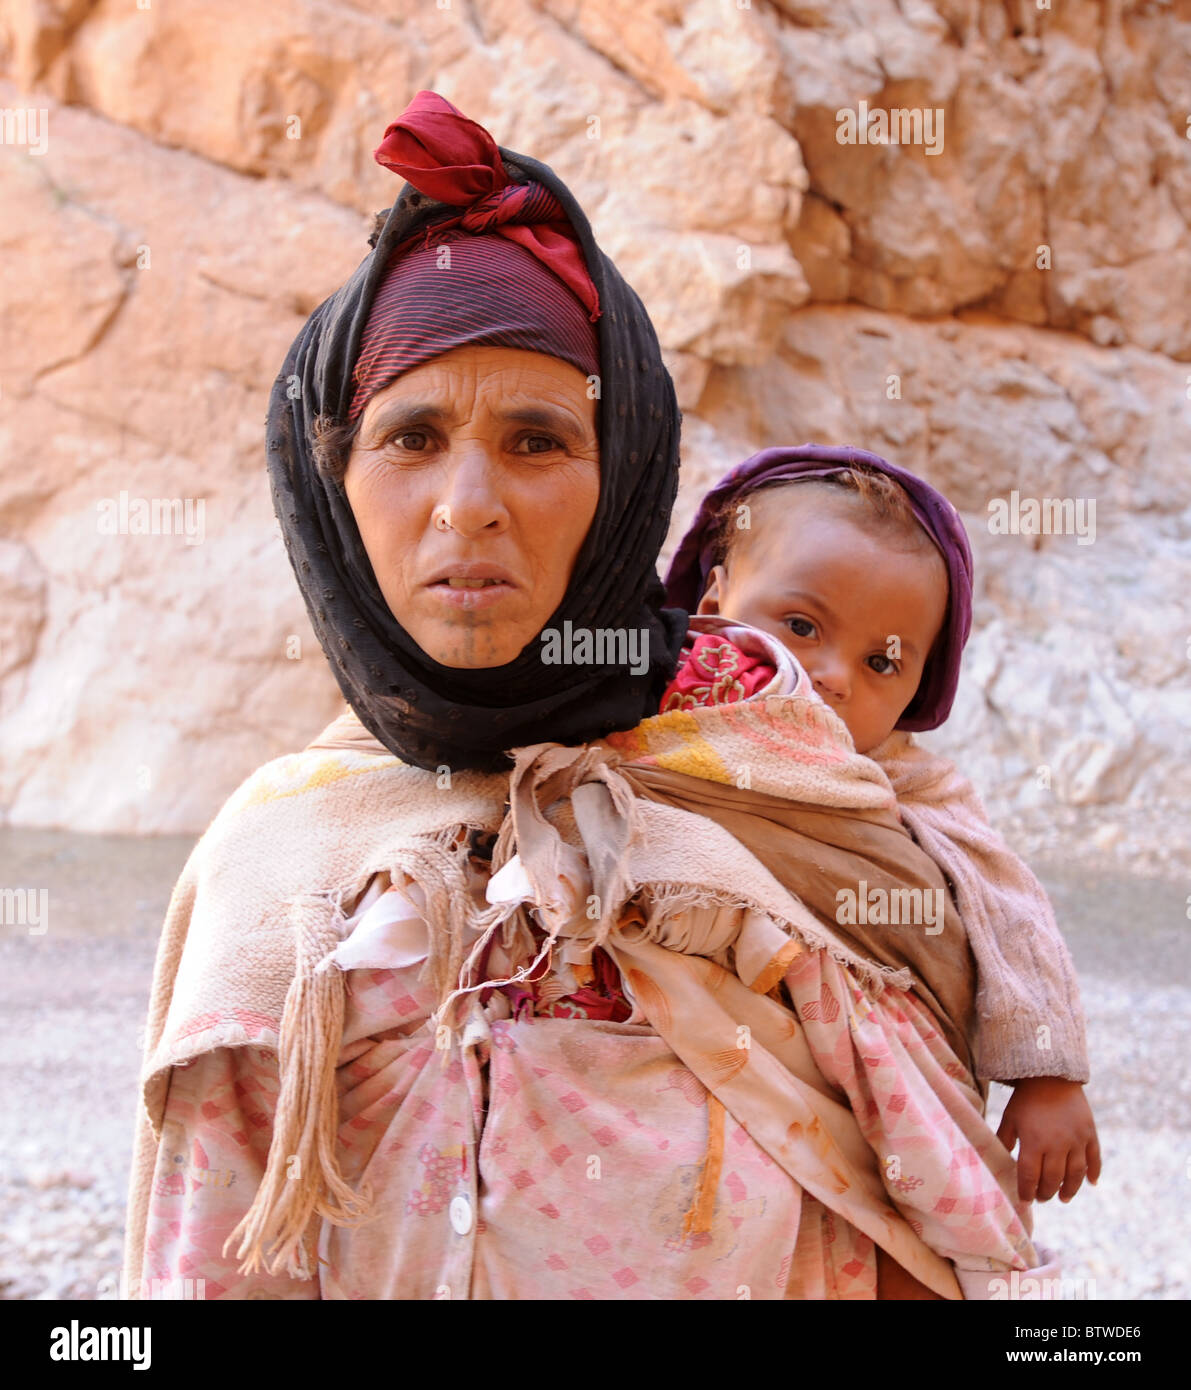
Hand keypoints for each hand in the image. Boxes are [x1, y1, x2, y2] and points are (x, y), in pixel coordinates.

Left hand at [997, 1077, 1101, 1203]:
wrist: (1051, 1075)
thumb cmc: (1026, 1099)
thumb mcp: (1010, 1118)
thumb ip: (1004, 1141)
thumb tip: (999, 1162)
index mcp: (1033, 1141)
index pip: (1029, 1176)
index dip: (1026, 1191)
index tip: (1025, 1200)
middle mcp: (1057, 1144)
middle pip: (1053, 1179)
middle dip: (1046, 1193)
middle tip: (1042, 1198)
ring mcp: (1076, 1140)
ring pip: (1075, 1174)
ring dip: (1070, 1190)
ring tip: (1062, 1198)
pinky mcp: (1090, 1133)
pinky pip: (1095, 1159)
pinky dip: (1094, 1173)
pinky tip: (1091, 1183)